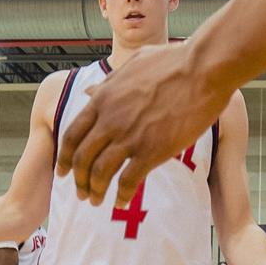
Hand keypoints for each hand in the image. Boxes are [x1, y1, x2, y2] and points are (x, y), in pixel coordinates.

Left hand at [56, 42, 226, 205]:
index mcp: (103, 99)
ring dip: (95, 191)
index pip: (72, 135)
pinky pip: (128, 181)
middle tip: (80, 193)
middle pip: (82, 158)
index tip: (62, 171)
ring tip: (97, 202)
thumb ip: (108, 82)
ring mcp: (130, 136)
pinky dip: (121, 195)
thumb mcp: (132, 65)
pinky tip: (121, 202)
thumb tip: (89, 92)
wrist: (202, 68)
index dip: (64, 157)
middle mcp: (110, 120)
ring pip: (100, 173)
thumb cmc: (173, 62)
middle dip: (78, 180)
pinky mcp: (152, 150)